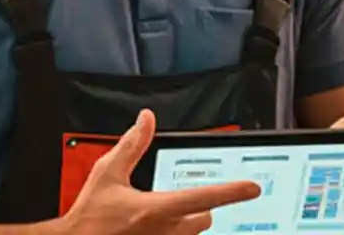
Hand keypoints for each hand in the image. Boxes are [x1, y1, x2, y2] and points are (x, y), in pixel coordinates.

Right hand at [61, 110, 260, 234]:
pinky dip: (170, 232)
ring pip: (190, 234)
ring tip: (161, 216)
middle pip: (204, 219)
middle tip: (184, 201)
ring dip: (184, 223)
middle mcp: (165, 232)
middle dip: (200, 209)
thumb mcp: (107, 173)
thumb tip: (146, 120)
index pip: (204, 197)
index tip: (252, 187)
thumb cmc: (90, 216)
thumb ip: (131, 145)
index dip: (232, 191)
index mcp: (157, 210)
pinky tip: (150, 227)